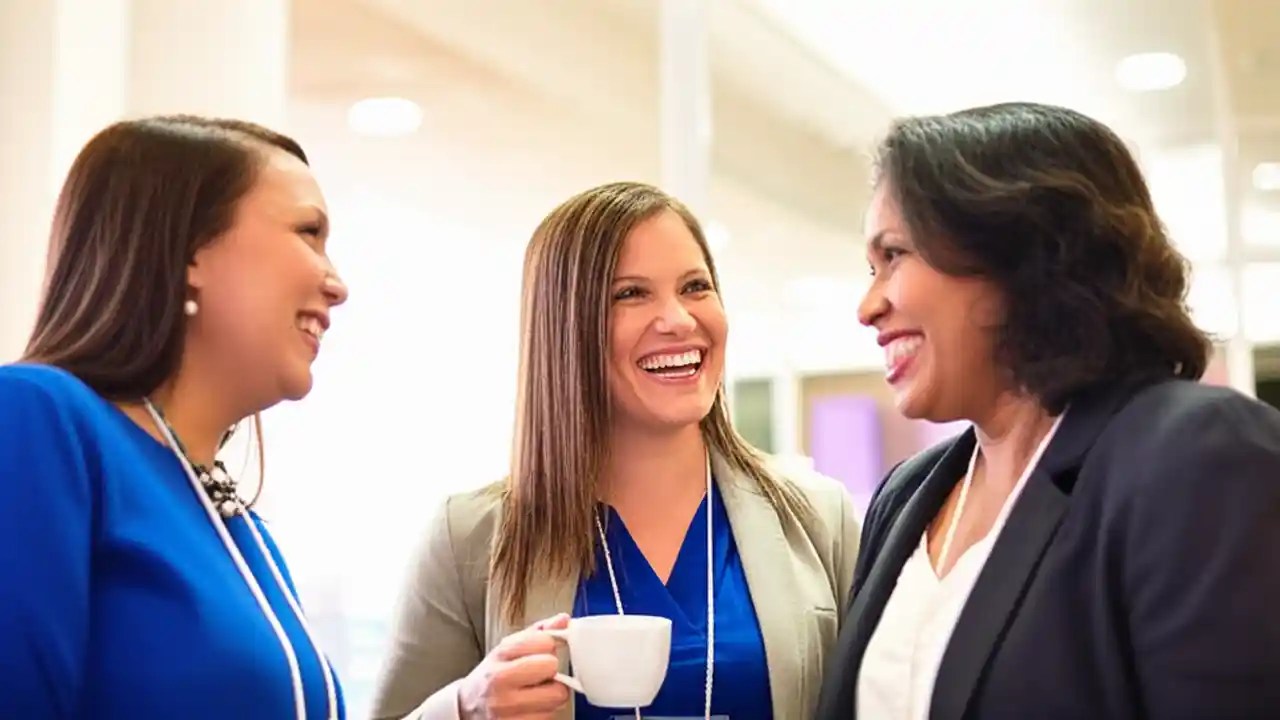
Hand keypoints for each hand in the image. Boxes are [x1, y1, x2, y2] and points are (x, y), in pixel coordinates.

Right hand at [457, 613, 571, 718]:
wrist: (467, 707)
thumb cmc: (492, 675)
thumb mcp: (508, 649)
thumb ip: (538, 632)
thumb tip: (564, 620)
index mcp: (500, 655)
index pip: (544, 642)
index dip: (548, 647)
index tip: (540, 653)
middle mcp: (500, 681)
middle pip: (552, 669)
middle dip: (552, 672)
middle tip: (540, 676)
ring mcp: (506, 708)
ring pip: (556, 697)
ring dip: (551, 695)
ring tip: (534, 693)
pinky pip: (549, 717)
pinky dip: (545, 713)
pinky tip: (530, 708)